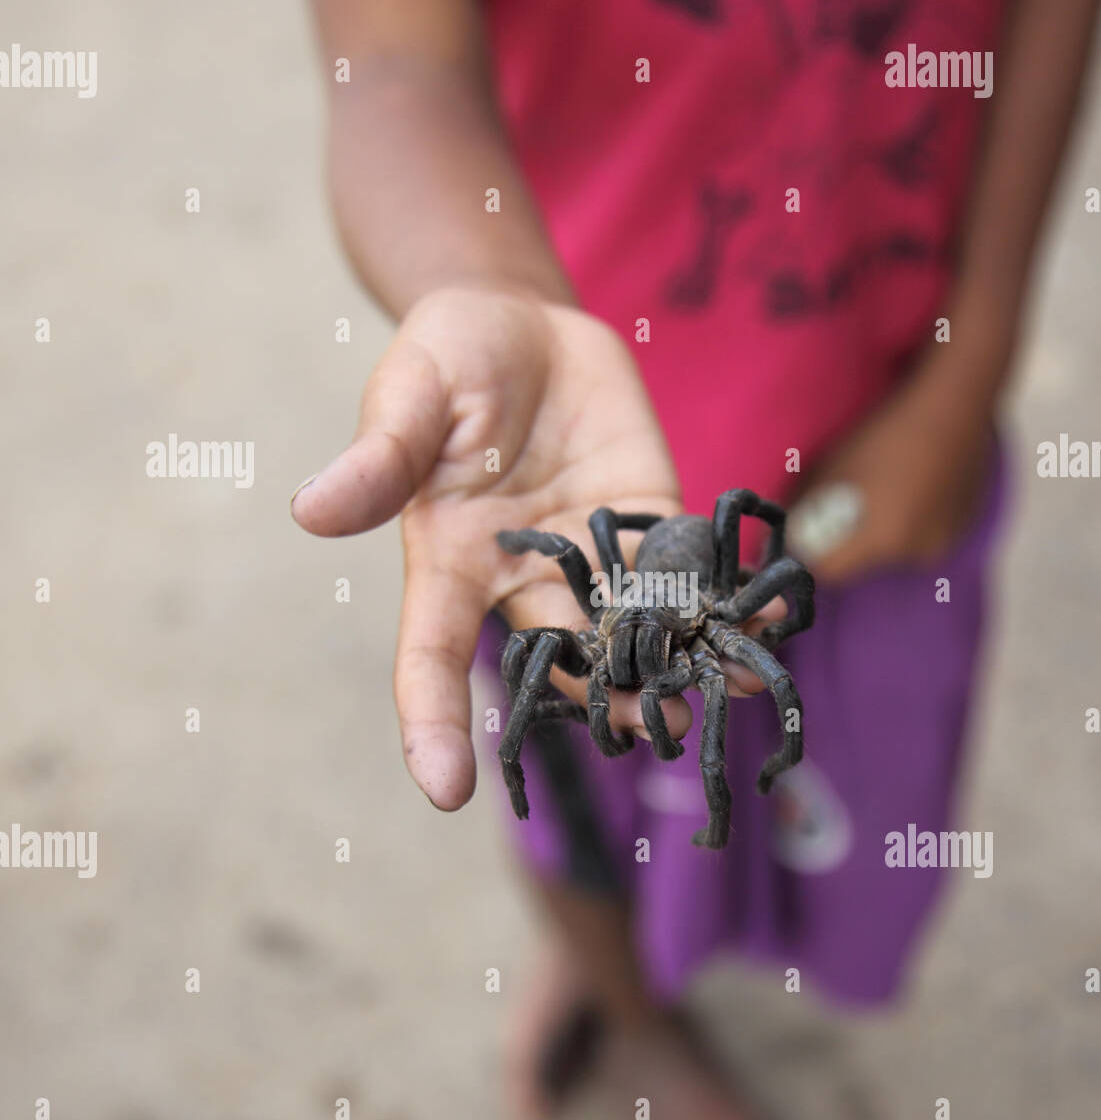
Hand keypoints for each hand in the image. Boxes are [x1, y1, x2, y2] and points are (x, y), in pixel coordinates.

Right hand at [290, 286, 767, 810]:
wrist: (523, 327)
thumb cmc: (448, 357)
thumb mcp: (410, 394)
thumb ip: (382, 457)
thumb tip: (311, 511)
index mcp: (451, 562)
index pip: (430, 655)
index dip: (432, 722)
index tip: (444, 792)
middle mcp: (524, 580)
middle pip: (556, 662)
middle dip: (601, 703)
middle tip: (649, 730)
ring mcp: (593, 560)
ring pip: (631, 635)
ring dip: (674, 670)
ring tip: (724, 699)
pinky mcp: (650, 525)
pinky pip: (688, 578)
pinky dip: (726, 604)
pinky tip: (769, 624)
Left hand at [787, 353, 998, 584]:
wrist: (955, 404)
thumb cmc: (888, 432)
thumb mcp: (835, 464)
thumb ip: (805, 501)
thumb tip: (785, 523)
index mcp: (882, 539)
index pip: (831, 571)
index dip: (812, 557)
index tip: (806, 537)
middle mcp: (915, 551)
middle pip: (866, 563)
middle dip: (851, 542)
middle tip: (846, 507)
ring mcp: (944, 541)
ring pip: (897, 551)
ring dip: (884, 532)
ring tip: (885, 493)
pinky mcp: (963, 528)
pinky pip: (925, 536)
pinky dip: (913, 522)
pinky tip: (914, 489)